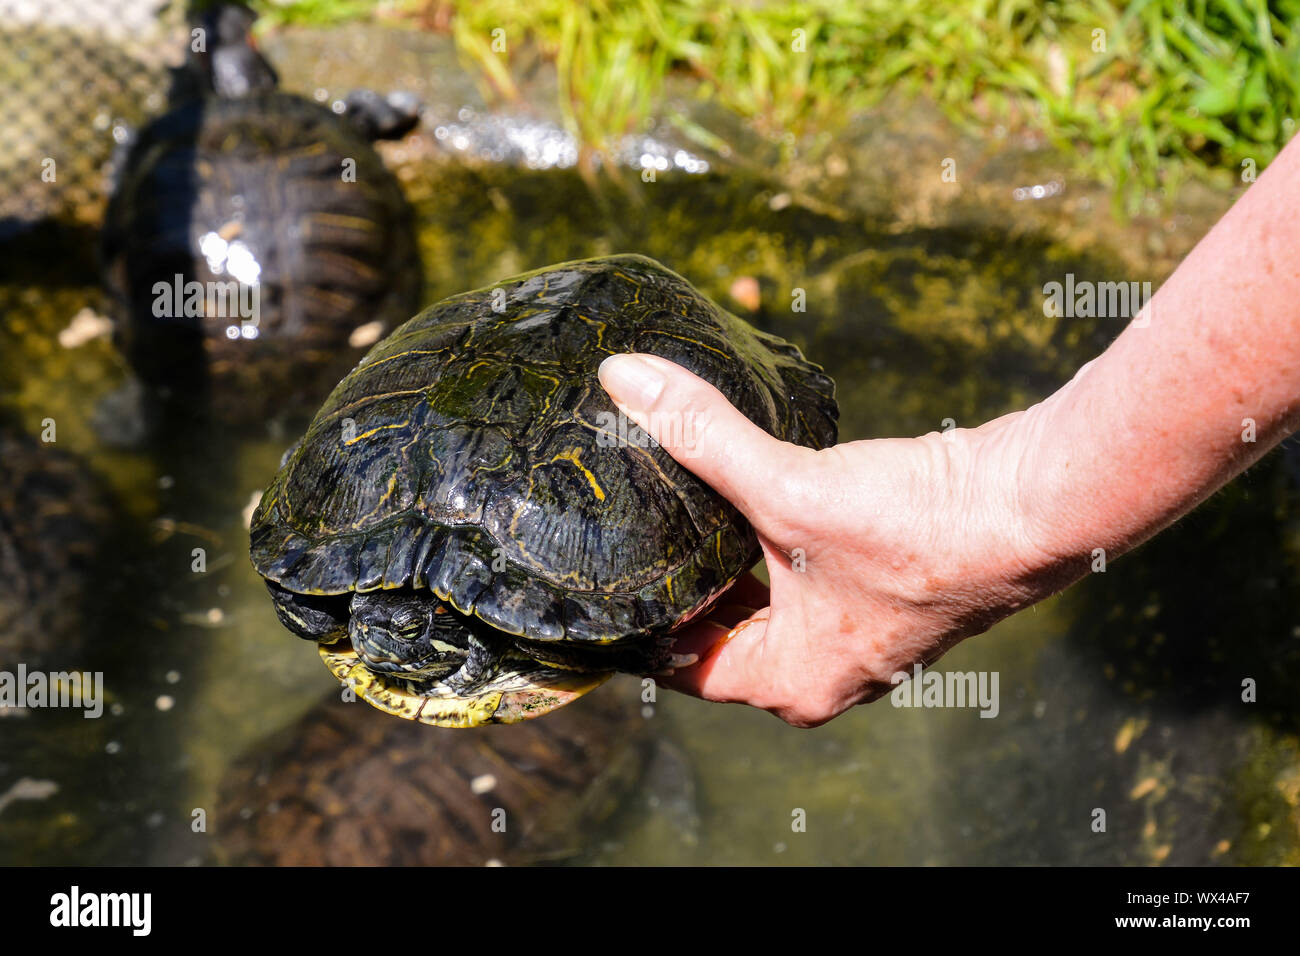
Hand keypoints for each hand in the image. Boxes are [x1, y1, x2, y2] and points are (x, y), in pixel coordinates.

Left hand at [598, 352, 1069, 726]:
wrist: (1030, 508)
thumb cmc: (916, 526)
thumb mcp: (787, 484)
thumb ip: (701, 434)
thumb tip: (625, 381)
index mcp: (788, 682)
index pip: (679, 665)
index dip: (637, 617)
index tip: (604, 569)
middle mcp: (821, 675)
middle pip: (718, 633)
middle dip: (682, 579)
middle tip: (633, 525)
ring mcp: (856, 641)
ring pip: (762, 604)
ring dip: (728, 559)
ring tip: (680, 504)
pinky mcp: (880, 599)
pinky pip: (801, 581)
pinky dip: (771, 547)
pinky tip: (749, 498)